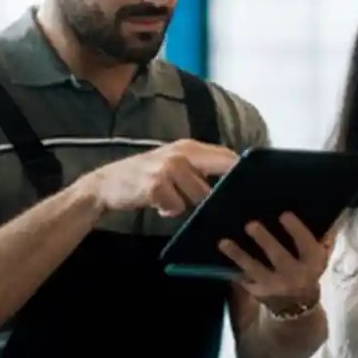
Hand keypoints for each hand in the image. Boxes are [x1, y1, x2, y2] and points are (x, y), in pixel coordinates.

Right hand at [85, 139, 238, 216]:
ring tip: (170, 199)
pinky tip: (157, 205)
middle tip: (222, 204)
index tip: (251, 188)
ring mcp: (168, 168)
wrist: (106, 183)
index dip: (241, 172)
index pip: (226, 156)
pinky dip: (169, 210)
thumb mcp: (172, 164)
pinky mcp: (156, 186)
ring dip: (187, 204)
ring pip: (199, 196)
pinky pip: (176, 207)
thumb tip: (231, 182)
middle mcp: (181, 154)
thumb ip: (198, 168)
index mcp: (189, 147)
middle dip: (223, 191)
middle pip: (221, 172)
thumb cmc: (144, 176)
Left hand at [218, 212, 335, 316]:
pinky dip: (232, 267)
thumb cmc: (308, 272)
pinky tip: (219, 256)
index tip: (284, 214)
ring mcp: (274, 287)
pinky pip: (243, 278)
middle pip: (279, 257)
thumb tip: (331, 213)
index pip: (306, 245)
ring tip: (224, 242)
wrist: (298, 308)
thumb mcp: (319, 259)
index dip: (296, 230)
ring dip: (239, 255)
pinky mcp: (257, 293)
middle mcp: (294, 277)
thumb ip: (324, 238)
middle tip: (250, 224)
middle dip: (265, 241)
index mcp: (313, 264)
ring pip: (254, 269)